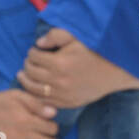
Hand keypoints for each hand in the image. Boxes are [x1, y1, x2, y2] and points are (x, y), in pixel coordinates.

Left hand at [18, 27, 138, 108]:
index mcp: (59, 63)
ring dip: (25, 80)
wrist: (114, 72)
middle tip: (30, 62)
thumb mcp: (76, 38)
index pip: (33, 57)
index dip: (32, 52)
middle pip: (30, 72)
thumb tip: (38, 44)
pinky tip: (35, 88)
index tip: (35, 51)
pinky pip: (44, 101)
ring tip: (24, 75)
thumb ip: (55, 36)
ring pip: (33, 89)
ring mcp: (62, 94)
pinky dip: (35, 94)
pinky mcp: (67, 103)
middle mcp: (58, 80)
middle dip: (27, 65)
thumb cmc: (95, 52)